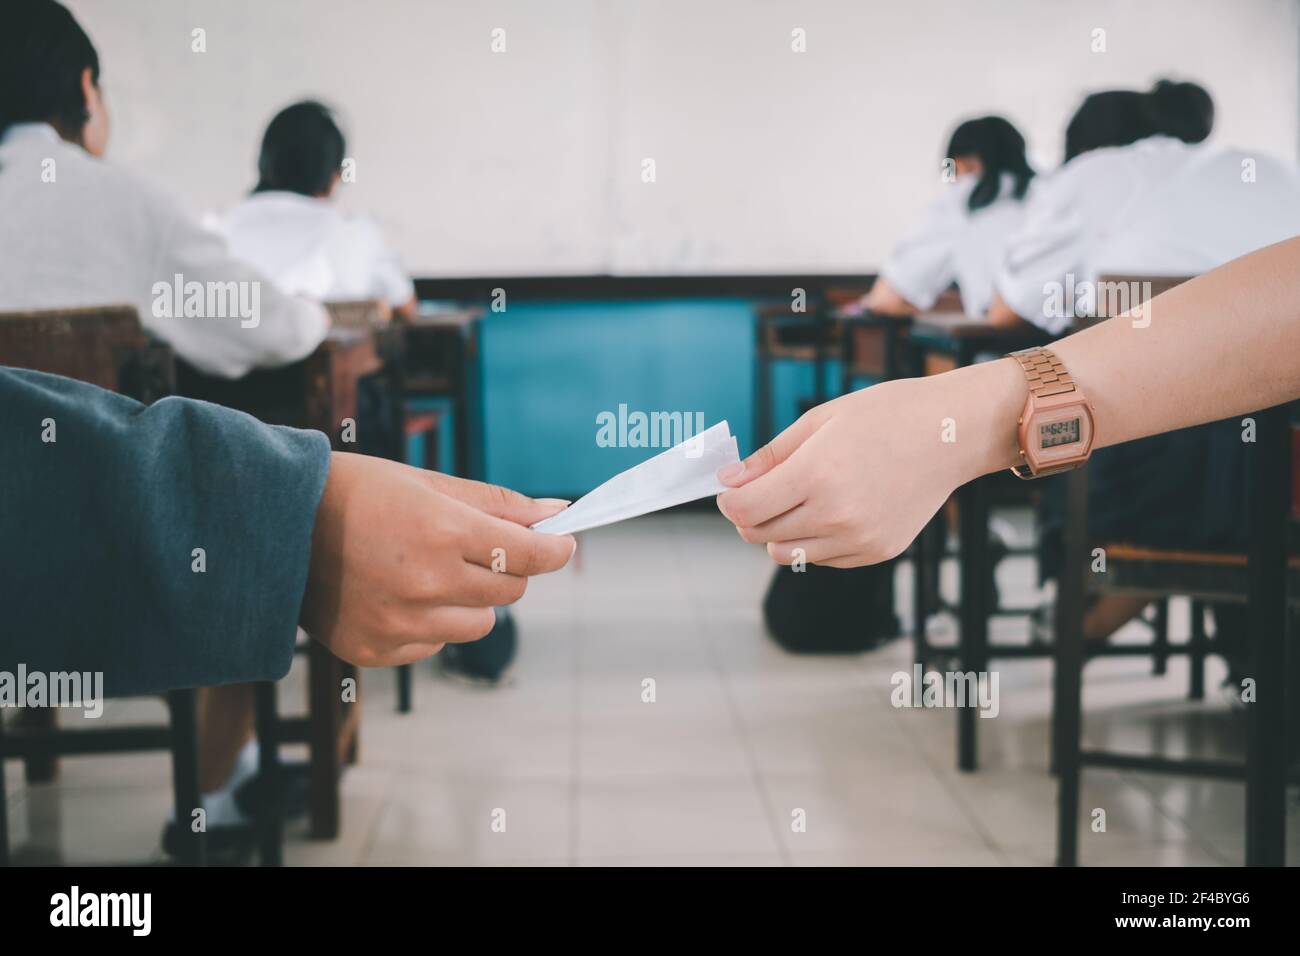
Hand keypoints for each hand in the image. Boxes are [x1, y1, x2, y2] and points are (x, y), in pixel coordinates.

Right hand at [301, 453, 575, 665]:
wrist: (273, 525)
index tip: (563, 543)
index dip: (554, 549)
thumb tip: (555, 514)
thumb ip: (497, 504)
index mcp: (441, 532)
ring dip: (472, 598)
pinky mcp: (378, 651)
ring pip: (479, 623)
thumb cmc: (355, 493)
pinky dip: (432, 621)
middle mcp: (425, 583)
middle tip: (480, 545)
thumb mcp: (428, 483)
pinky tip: (397, 592)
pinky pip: (436, 642)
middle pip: (509, 590)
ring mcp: (400, 624)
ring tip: (430, 569)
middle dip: (507, 567)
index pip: (527, 555)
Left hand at [716, 361, 1023, 566]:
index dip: (728, 500)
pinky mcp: (877, 552)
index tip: (732, 488)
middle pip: (759, 534)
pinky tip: (835, 507)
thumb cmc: (887, 416)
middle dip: (749, 514)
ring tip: (801, 497)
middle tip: (763, 489)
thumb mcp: (820, 420)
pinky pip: (823, 558)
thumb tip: (728, 480)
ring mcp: (858, 539)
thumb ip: (770, 456)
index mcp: (816, 475)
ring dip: (780, 530)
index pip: (744, 510)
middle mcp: (836, 514)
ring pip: (787, 553)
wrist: (952, 433)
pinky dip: (815, 539)